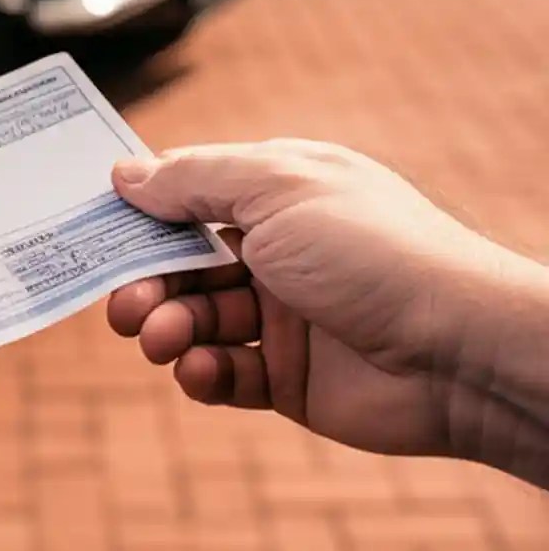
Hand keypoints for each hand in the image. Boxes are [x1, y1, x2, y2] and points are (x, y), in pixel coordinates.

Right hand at [107, 139, 542, 460]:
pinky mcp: (289, 377)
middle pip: (183, 266)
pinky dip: (202, 372)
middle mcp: (279, 251)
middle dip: (145, 283)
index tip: (94, 234)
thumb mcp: (274, 189)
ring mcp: (283, 316)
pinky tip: (199, 370)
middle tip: (121, 304)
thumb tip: (124, 172)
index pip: (189, 198)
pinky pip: (225, 373)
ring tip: (161, 339)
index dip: (141, 217)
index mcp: (278, 195)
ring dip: (167, 329)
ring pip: (196, 321)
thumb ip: (192, 180)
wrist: (455, 350)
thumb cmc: (373, 251)